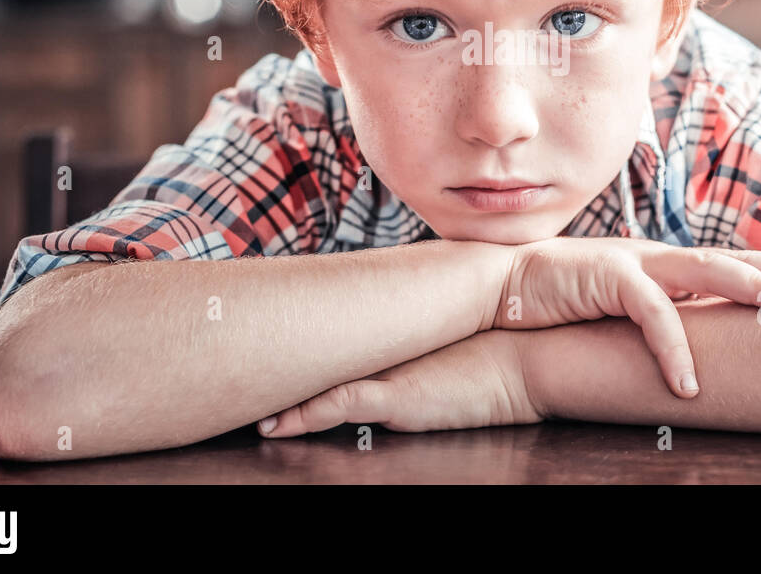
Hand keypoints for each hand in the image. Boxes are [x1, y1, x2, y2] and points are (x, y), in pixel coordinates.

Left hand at [256, 329, 540, 436]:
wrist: (529, 355)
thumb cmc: (500, 352)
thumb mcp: (453, 342)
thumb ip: (426, 341)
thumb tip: (414, 336)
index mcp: (394, 336)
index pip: (336, 336)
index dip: (300, 340)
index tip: (266, 335)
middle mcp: (383, 351)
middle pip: (316, 351)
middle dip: (276, 354)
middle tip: (231, 355)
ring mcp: (386, 373)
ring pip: (317, 381)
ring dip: (280, 393)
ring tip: (238, 398)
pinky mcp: (394, 397)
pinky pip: (337, 407)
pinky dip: (304, 417)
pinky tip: (275, 425)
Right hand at [494, 236, 760, 398]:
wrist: (502, 286)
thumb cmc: (562, 302)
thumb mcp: (619, 307)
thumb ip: (657, 316)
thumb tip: (696, 344)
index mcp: (663, 264)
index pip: (732, 262)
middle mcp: (657, 257)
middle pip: (735, 258)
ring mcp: (635, 262)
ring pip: (708, 271)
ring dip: (754, 290)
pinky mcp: (608, 277)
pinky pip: (652, 314)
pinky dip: (673, 348)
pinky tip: (688, 384)